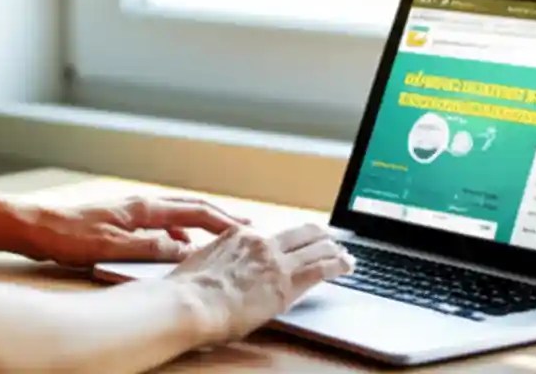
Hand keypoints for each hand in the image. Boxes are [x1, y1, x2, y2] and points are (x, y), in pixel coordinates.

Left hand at [30, 195, 250, 266]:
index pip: (194, 212)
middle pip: (190, 208)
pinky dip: (178, 233)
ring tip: (220, 237)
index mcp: (143, 208)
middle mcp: (141, 205)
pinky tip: (178, 248)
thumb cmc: (68, 236)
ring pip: (176, 216)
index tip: (246, 230)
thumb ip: (149, 247)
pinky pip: (161, 224)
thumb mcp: (112, 246)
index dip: (222, 221)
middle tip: (246, 227)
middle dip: (219, 217)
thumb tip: (184, 249)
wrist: (35, 226)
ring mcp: (131, 211)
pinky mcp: (121, 221)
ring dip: (200, 225)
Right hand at [167, 223, 353, 344]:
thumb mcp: (202, 265)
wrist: (190, 304)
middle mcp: (261, 242)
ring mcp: (276, 260)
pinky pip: (322, 267)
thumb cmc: (187, 293)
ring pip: (316, 246)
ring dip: (334, 249)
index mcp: (238, 236)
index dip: (290, 238)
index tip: (296, 240)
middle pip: (300, 232)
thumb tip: (221, 274)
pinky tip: (348, 265)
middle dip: (319, 235)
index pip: (273, 234)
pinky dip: (339, 264)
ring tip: (345, 253)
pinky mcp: (288, 282)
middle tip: (330, 239)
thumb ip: (219, 263)